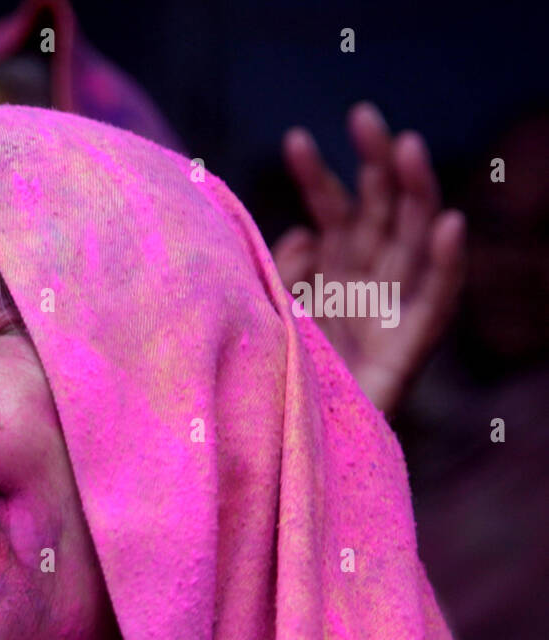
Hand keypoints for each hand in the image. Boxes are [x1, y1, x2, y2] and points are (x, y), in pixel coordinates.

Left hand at [272, 102, 464, 414]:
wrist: (284, 451)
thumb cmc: (269, 377)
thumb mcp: (265, 315)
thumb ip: (282, 272)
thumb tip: (302, 233)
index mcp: (331, 272)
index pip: (332, 210)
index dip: (317, 175)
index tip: (295, 139)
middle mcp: (364, 285)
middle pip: (379, 211)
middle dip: (374, 161)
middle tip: (363, 114)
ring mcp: (389, 314)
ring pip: (412, 240)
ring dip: (415, 191)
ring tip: (410, 148)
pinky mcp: (409, 351)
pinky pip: (436, 302)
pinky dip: (445, 263)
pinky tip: (448, 223)